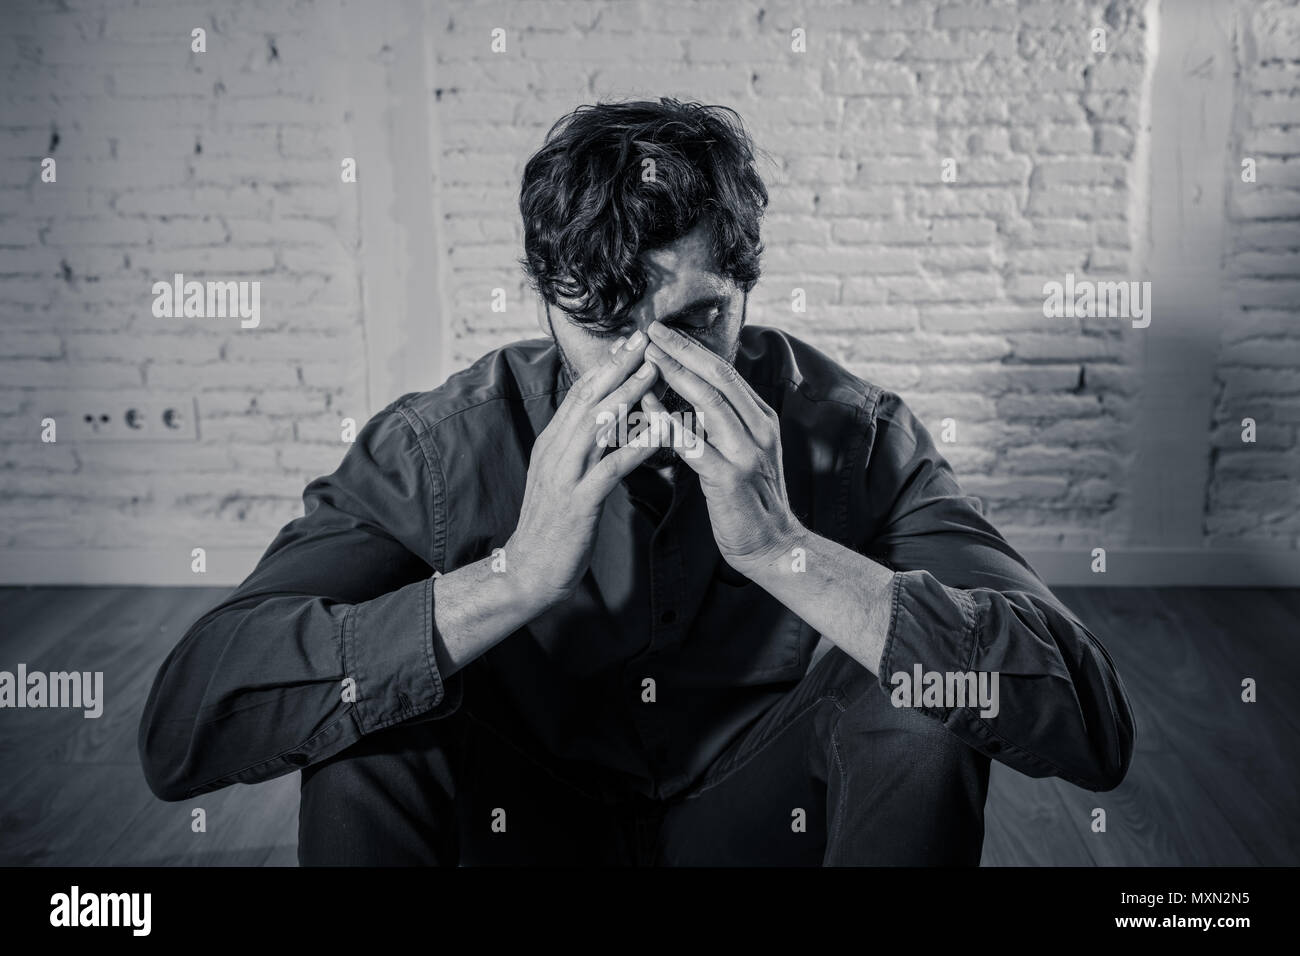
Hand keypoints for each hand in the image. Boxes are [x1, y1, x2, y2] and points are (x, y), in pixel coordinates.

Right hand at [507, 330, 661, 606]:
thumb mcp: (560, 476)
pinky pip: (612, 467)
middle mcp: (555, 451)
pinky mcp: (579, 502)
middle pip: (589, 399)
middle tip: (647, 340)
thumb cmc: (553, 525)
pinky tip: (660, 432)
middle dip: (618, 367)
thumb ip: (577, 447)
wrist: (529, 570)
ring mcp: (565, 475)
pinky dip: (637, 447)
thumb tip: (605, 419)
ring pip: (598, 425)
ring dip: (629, 396)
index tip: (632, 341)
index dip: (607, 365)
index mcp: (552, 443)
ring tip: (656, 372)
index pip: (580, 393)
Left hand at [642, 321, 802, 575]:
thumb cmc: (746, 499)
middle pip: (718, 376)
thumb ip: (717, 423)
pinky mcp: (729, 477)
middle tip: (651, 330)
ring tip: (647, 357)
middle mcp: (759, 428)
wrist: (771, 545)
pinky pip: (694, 443)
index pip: (724, 371)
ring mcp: (747, 452)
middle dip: (683, 349)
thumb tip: (678, 393)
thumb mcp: (740, 451)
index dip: (692, 348)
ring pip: (709, 401)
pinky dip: (669, 421)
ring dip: (676, 375)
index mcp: (760, 418)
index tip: (663, 331)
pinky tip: (647, 407)